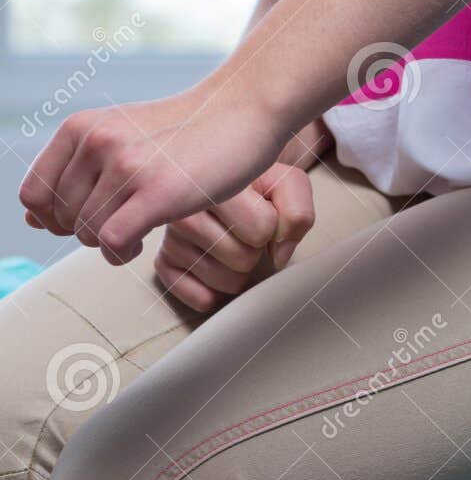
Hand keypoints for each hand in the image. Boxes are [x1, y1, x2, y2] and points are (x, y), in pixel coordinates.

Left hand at [18, 82, 290, 263]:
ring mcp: (126, 166)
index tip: (91, 215)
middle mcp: (97, 141)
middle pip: (61, 219)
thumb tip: (32, 219)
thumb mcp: (119, 136)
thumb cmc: (184, 130)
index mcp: (81, 126)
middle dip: (88, 230)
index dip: (56, 217)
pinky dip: (122, 252)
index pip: (33, 194)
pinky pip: (112, 243)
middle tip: (124, 218)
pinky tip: (144, 239)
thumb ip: (74, 172)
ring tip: (139, 226)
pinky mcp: (157, 192)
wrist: (243, 109)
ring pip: (86, 234)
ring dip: (110, 243)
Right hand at [154, 162, 315, 312]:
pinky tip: (217, 263)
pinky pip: (203, 299)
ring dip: (240, 271)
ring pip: (228, 283)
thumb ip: (297, 211)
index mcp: (214, 182)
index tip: (262, 209)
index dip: (272, 225)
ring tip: (232, 242)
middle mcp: (183, 209)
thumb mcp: (286, 184)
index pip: (262, 228)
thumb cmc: (256, 187)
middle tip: (245, 230)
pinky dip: (218, 290)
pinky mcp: (163, 265)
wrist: (224, 180)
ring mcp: (170, 239)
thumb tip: (280, 253)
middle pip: (244, 259)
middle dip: (255, 249)